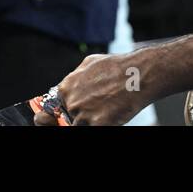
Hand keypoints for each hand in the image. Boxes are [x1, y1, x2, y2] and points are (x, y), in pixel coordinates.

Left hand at [33, 53, 148, 125]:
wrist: (135, 75)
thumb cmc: (115, 67)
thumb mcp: (89, 63)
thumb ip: (76, 77)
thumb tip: (70, 84)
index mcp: (66, 87)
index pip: (57, 106)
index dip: (65, 109)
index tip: (68, 111)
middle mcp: (71, 102)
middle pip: (69, 117)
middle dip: (80, 115)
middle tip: (95, 107)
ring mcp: (83, 114)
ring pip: (80, 124)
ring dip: (90, 121)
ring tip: (104, 109)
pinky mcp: (97, 124)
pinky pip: (93, 128)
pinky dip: (102, 124)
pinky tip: (110, 115)